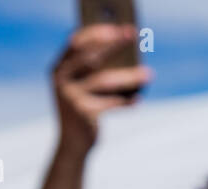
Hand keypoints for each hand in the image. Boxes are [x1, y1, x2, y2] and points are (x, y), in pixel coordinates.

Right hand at [51, 24, 152, 151]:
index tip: (117, 27)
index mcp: (58, 67)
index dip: (96, 33)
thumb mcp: (83, 86)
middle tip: (133, 35)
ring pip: (104, 81)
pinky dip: (126, 101)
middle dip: (114, 45)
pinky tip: (139, 98)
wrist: (73, 142)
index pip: (75, 43)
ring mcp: (71, 96)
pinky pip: (111, 103)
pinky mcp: (84, 113)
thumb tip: (126, 54)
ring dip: (129, 76)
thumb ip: (94, 70)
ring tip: (149, 74)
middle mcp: (60, 79)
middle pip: (91, 57)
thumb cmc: (83, 107)